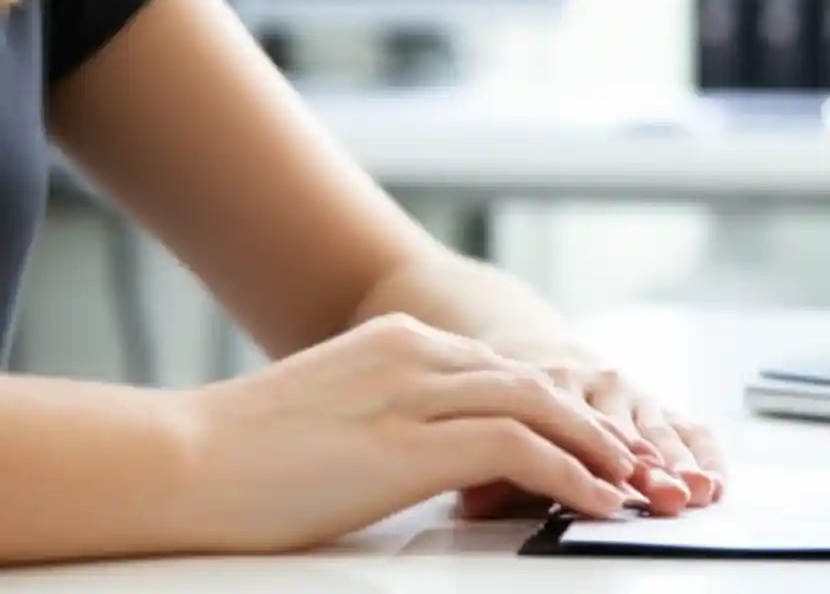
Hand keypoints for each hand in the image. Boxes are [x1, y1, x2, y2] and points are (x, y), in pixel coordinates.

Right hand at [176, 314, 637, 551]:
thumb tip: (431, 448)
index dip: (560, 406)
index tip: (595, 437)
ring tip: (634, 482)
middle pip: (536, 382)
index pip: (505, 370)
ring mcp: (415, 393)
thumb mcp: (336, 412)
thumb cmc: (243, 452)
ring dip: (599, 448)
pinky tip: (596, 499)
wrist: (181, 461)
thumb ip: (391, 414)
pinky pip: (520, 449)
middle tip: (636, 459)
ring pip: (542, 407)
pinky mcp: (411, 442)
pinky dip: (571, 473)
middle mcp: (417, 354)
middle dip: (594, 423)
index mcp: (399, 343)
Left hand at [460, 358, 725, 517]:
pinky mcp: (657, 402)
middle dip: (647, 465)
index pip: (576, 428)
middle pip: (625, 431)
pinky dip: (703, 455)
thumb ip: (493, 463)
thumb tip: (478, 498)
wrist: (534, 347)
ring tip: (695, 489)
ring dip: (678, 463)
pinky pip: (688, 426)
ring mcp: (631, 391)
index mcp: (552, 384)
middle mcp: (596, 383)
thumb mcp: (497, 421)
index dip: (592, 464)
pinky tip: (715, 481)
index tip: (610, 494)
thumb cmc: (515, 401)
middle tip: (665, 493)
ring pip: (658, 428)